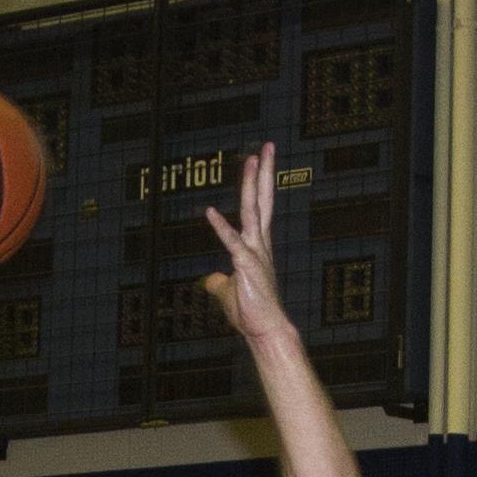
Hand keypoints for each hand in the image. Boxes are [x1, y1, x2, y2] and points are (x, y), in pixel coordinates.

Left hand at [202, 143, 291, 343]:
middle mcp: (259, 244)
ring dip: (251, 185)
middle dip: (264, 173)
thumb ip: (218, 283)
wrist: (266, 329)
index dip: (260, 183)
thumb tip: (209, 280)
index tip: (260, 160)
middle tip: (267, 147)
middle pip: (262, 200)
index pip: (260, 207)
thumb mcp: (228, 293)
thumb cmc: (250, 312)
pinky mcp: (246, 266)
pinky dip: (220, 227)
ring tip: (253, 161)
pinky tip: (209, 213)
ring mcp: (255, 253)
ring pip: (253, 212)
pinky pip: (232, 242)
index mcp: (257, 246)